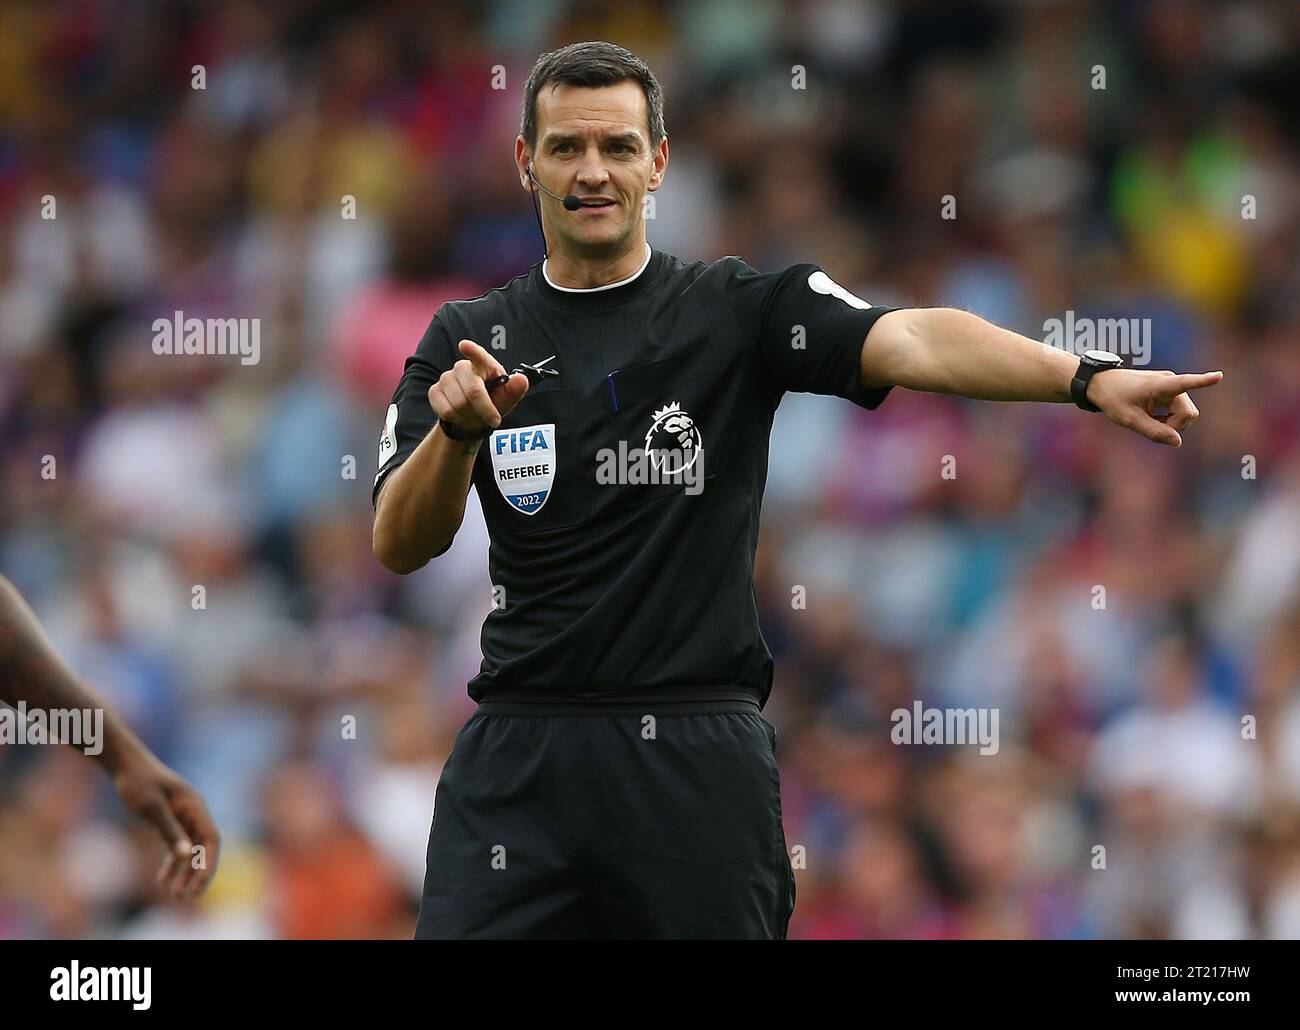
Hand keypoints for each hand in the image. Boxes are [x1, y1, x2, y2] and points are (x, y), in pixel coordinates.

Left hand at [113, 756, 221, 896]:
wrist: (125, 764)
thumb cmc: (138, 782)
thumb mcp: (152, 808)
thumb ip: (170, 831)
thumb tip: (186, 855)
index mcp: (195, 807)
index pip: (211, 839)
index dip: (208, 863)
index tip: (198, 884)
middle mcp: (193, 812)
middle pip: (204, 847)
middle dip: (198, 873)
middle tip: (187, 896)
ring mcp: (183, 816)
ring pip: (191, 849)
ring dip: (185, 872)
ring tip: (175, 894)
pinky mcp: (170, 819)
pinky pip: (177, 845)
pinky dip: (172, 863)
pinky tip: (162, 879)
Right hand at [428, 340, 529, 435]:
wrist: (472, 418)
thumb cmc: (492, 403)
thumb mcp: (507, 399)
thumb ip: (515, 390)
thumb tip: (522, 379)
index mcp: (484, 365)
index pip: (479, 355)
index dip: (472, 351)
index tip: (465, 345)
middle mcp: (463, 367)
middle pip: (473, 391)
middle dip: (485, 409)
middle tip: (493, 419)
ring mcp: (446, 378)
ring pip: (459, 404)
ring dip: (470, 416)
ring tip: (475, 414)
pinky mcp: (435, 391)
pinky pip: (446, 410)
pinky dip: (457, 419)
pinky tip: (461, 415)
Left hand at [1087, 368, 1223, 446]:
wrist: (1101, 384)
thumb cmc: (1113, 399)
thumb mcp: (1129, 419)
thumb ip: (1153, 432)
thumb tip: (1177, 442)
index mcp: (1159, 385)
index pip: (1184, 383)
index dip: (1202, 381)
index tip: (1219, 375)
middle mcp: (1170, 382)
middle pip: (1188, 413)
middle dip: (1175, 427)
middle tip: (1152, 429)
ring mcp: (1172, 386)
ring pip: (1186, 414)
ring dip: (1171, 424)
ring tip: (1149, 420)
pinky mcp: (1171, 391)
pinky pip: (1179, 412)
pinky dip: (1169, 420)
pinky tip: (1152, 418)